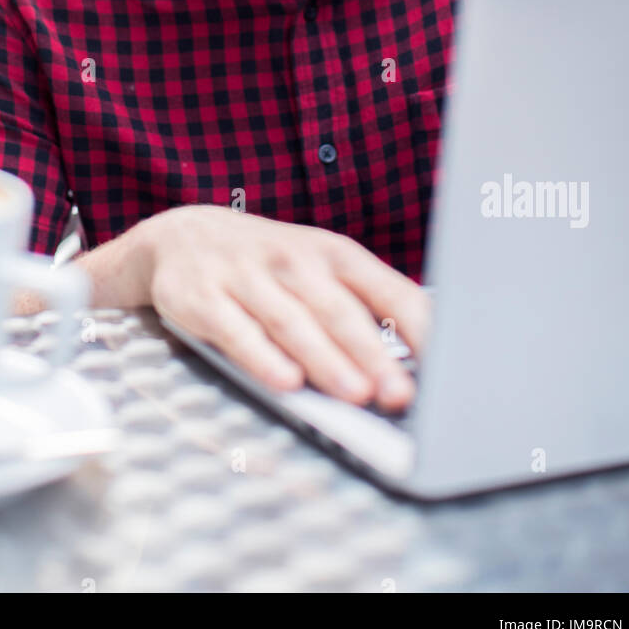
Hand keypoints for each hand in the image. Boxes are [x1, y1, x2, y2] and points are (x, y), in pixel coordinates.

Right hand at [133, 205, 429, 410]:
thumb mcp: (320, 268)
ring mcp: (246, 277)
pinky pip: (236, 330)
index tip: (445, 365)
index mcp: (334, 254)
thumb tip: (421, 358)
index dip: (417, 329)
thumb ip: (365, 306)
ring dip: (325, 359)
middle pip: (339, 311)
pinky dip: (262, 357)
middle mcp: (294, 261)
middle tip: (398, 392)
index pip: (387, 290)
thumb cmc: (270, 264)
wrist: (184, 235)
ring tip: (355, 393)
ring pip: (292, 322)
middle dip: (372, 354)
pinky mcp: (204, 298)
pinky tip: (285, 381)